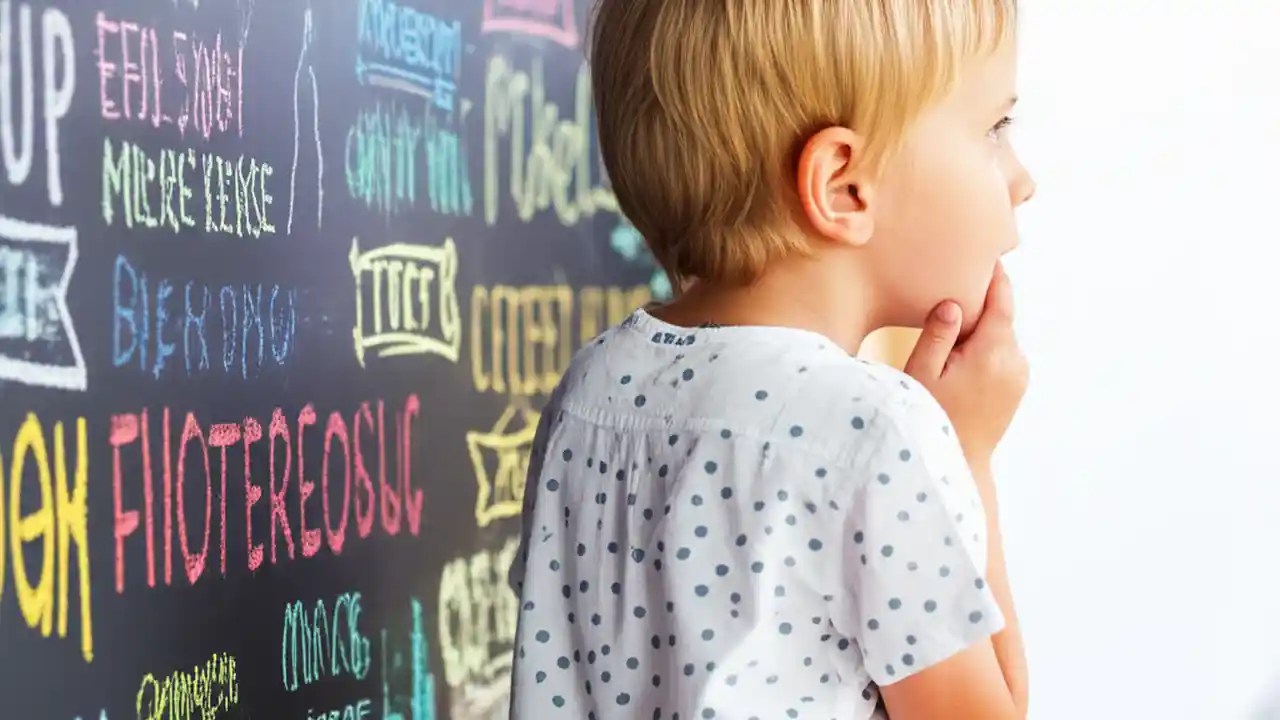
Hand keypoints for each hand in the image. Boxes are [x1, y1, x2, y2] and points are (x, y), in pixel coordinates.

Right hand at [904, 262, 1028, 465]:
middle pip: (999, 318)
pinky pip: (1001, 355)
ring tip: (948, 333)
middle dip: (977, 307)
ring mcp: (1019, 376)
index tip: (988, 253)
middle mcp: (1015, 361)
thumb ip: (937, 334)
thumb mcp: (921, 374)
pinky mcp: (1016, 387)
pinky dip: (983, 349)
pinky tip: (958, 360)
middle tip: (949, 290)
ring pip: (999, 337)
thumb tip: (953, 303)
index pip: (1001, 301)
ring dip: (978, 331)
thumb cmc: (931, 419)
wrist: (957, 465)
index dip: (994, 276)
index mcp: (994, 353)